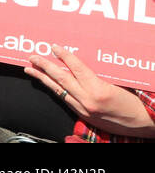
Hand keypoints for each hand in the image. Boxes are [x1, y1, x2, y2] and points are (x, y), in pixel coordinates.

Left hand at [26, 46, 154, 137]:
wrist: (143, 125)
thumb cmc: (135, 103)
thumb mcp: (118, 84)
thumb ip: (98, 75)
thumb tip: (80, 62)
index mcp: (98, 90)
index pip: (76, 68)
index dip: (64, 56)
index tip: (53, 47)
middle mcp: (88, 100)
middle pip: (61, 79)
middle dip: (44, 66)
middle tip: (32, 56)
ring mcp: (83, 109)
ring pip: (58, 90)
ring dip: (43, 78)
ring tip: (30, 69)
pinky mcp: (83, 116)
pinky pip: (64, 99)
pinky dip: (54, 89)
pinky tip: (46, 83)